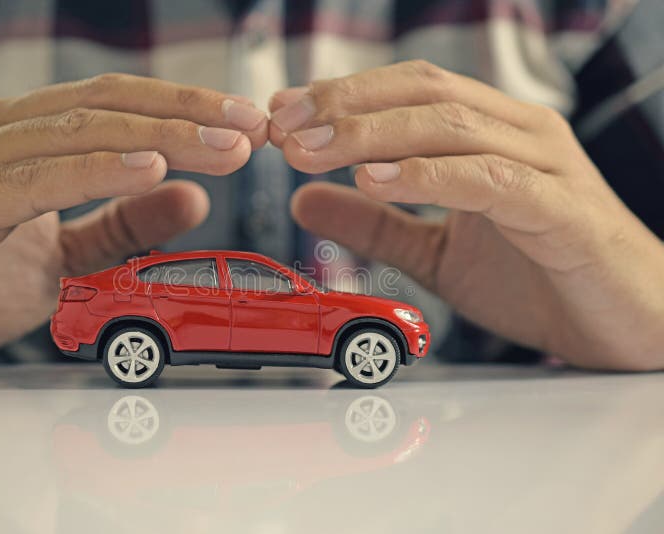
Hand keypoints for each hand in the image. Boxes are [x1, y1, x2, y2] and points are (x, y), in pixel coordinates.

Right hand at [0, 74, 268, 369]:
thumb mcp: (63, 253)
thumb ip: (120, 223)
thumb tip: (191, 197)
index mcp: (21, 134)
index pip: (115, 103)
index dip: (184, 108)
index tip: (245, 124)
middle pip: (106, 105)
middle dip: (188, 113)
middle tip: (252, 126)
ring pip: (78, 133)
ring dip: (160, 137)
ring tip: (223, 148)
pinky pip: (34, 181)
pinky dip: (95, 172)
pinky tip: (151, 169)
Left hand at [271, 60, 663, 370]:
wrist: (622, 328)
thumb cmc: (539, 279)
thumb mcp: (435, 250)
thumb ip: (375, 223)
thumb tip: (303, 200)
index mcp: (490, 134)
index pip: (408, 91)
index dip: (342, 97)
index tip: (281, 114)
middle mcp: (520, 135)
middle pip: (422, 94)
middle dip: (344, 106)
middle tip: (281, 124)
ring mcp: (545, 167)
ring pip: (450, 127)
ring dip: (371, 135)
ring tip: (311, 151)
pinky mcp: (562, 212)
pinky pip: (489, 180)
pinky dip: (429, 175)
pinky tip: (376, 179)